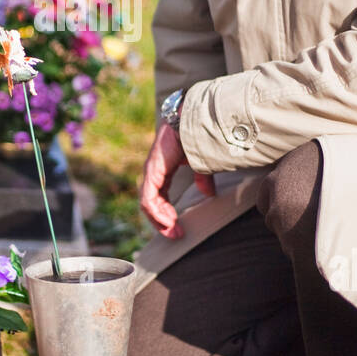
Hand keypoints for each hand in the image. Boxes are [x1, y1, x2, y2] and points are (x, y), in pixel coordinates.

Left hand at [140, 122, 215, 238]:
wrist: (192, 121)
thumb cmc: (196, 136)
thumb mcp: (200, 163)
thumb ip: (202, 178)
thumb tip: (208, 194)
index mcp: (163, 169)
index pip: (158, 196)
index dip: (166, 213)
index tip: (177, 227)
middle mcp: (154, 171)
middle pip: (151, 202)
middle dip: (162, 221)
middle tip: (175, 233)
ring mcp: (151, 171)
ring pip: (148, 203)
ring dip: (159, 220)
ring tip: (172, 230)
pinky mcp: (152, 172)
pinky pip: (149, 198)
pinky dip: (156, 212)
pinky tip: (168, 221)